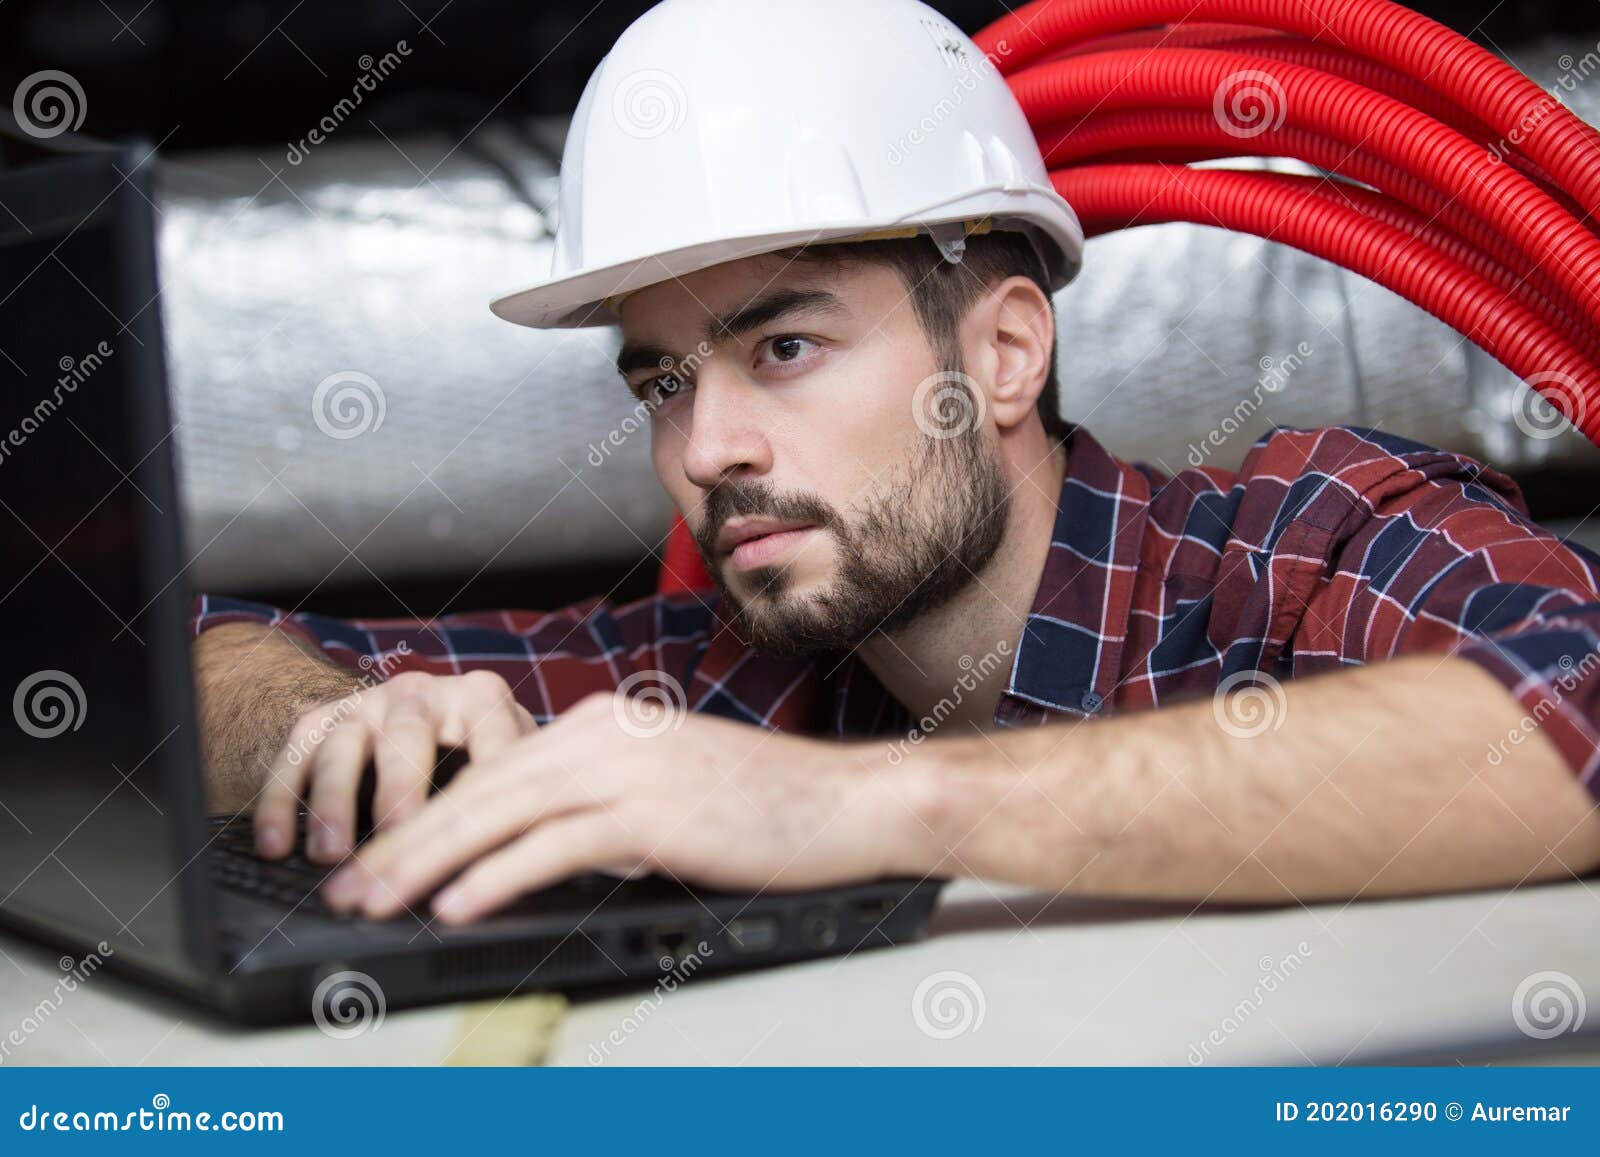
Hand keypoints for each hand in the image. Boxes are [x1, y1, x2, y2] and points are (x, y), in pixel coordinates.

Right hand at [255, 670, 536, 863]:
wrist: (408, 712)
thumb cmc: (477, 751)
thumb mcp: (512, 759)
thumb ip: (526, 795)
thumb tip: (549, 859)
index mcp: (481, 700)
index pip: (490, 741)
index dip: (492, 790)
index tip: (489, 836)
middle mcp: (422, 695)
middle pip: (408, 736)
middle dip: (401, 792)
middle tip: (399, 840)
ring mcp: (366, 706)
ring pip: (344, 747)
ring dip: (333, 803)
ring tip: (331, 856)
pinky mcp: (319, 722)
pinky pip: (293, 759)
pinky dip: (280, 805)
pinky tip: (276, 848)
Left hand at [320, 691, 935, 922]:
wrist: (846, 800)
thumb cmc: (766, 803)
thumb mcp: (669, 786)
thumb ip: (601, 803)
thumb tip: (543, 847)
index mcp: (603, 722)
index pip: (494, 771)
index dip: (429, 816)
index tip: (382, 856)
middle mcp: (606, 734)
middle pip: (482, 789)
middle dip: (406, 840)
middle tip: (351, 884)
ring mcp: (629, 768)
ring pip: (501, 813)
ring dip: (428, 861)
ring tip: (376, 900)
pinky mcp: (652, 813)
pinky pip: (553, 846)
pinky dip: (494, 876)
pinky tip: (455, 903)